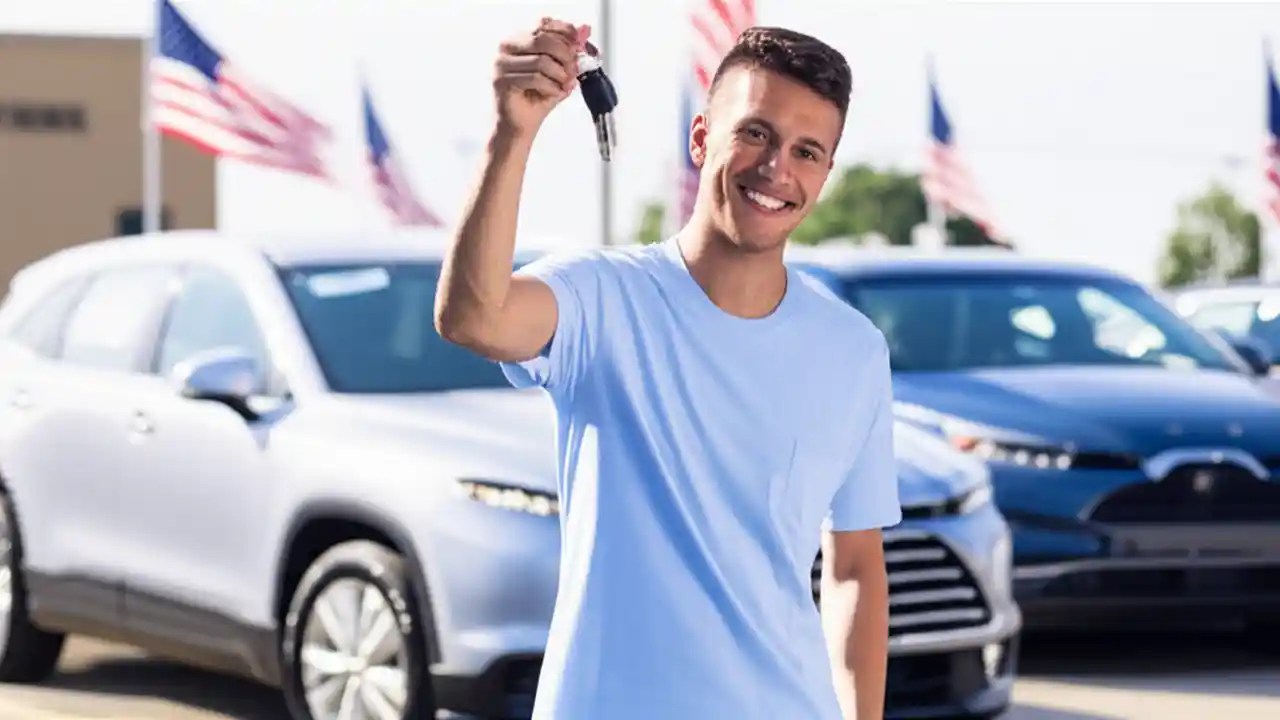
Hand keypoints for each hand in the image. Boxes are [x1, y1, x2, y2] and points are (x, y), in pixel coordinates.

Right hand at [492, 18, 588, 138]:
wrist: (520, 127)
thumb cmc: (537, 100)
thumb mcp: (558, 73)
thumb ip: (568, 57)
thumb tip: (583, 41)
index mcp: (520, 40)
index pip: (544, 25)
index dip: (565, 32)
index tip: (579, 44)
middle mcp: (507, 47)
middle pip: (543, 40)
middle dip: (565, 55)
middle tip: (573, 69)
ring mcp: (501, 63)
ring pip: (541, 60)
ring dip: (559, 75)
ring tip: (564, 85)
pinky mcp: (501, 80)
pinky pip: (535, 78)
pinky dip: (551, 87)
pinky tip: (555, 94)